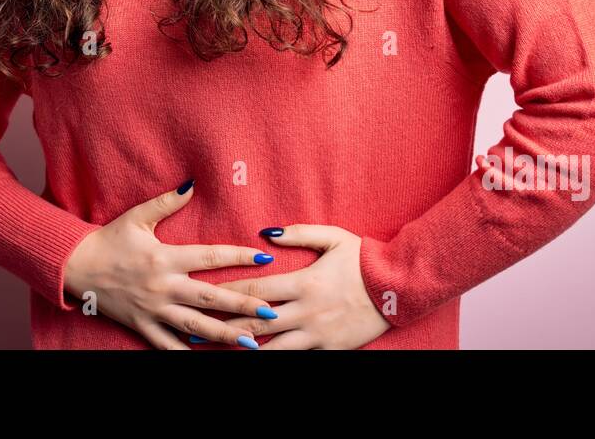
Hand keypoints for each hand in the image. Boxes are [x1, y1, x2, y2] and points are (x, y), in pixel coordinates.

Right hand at [62, 182, 277, 349]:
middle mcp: (163, 286)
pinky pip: (168, 346)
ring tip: (252, 342)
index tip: (264, 258)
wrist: (77, 267)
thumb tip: (192, 184)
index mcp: (165, 257)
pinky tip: (209, 359)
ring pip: (195, 326)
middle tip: (272, 311)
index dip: (238, 257)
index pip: (209, 257)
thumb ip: (167, 203)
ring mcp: (153, 310)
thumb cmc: (109, 239)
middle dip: (243, 305)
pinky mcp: (142, 326)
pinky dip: (188, 353)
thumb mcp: (137, 217)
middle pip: (210, 298)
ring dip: (225, 335)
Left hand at [211, 224, 390, 348]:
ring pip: (273, 349)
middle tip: (196, 331)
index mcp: (303, 282)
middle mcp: (306, 311)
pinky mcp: (329, 349)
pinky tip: (258, 360)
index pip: (255, 290)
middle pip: (256, 323)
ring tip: (221, 352)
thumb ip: (298, 234)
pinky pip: (298, 358)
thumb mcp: (332, 237)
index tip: (203, 294)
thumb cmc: (364, 258)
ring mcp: (317, 333)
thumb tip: (264, 232)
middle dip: (224, 327)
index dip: (227, 293)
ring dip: (245, 350)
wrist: (398, 287)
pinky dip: (276, 360)